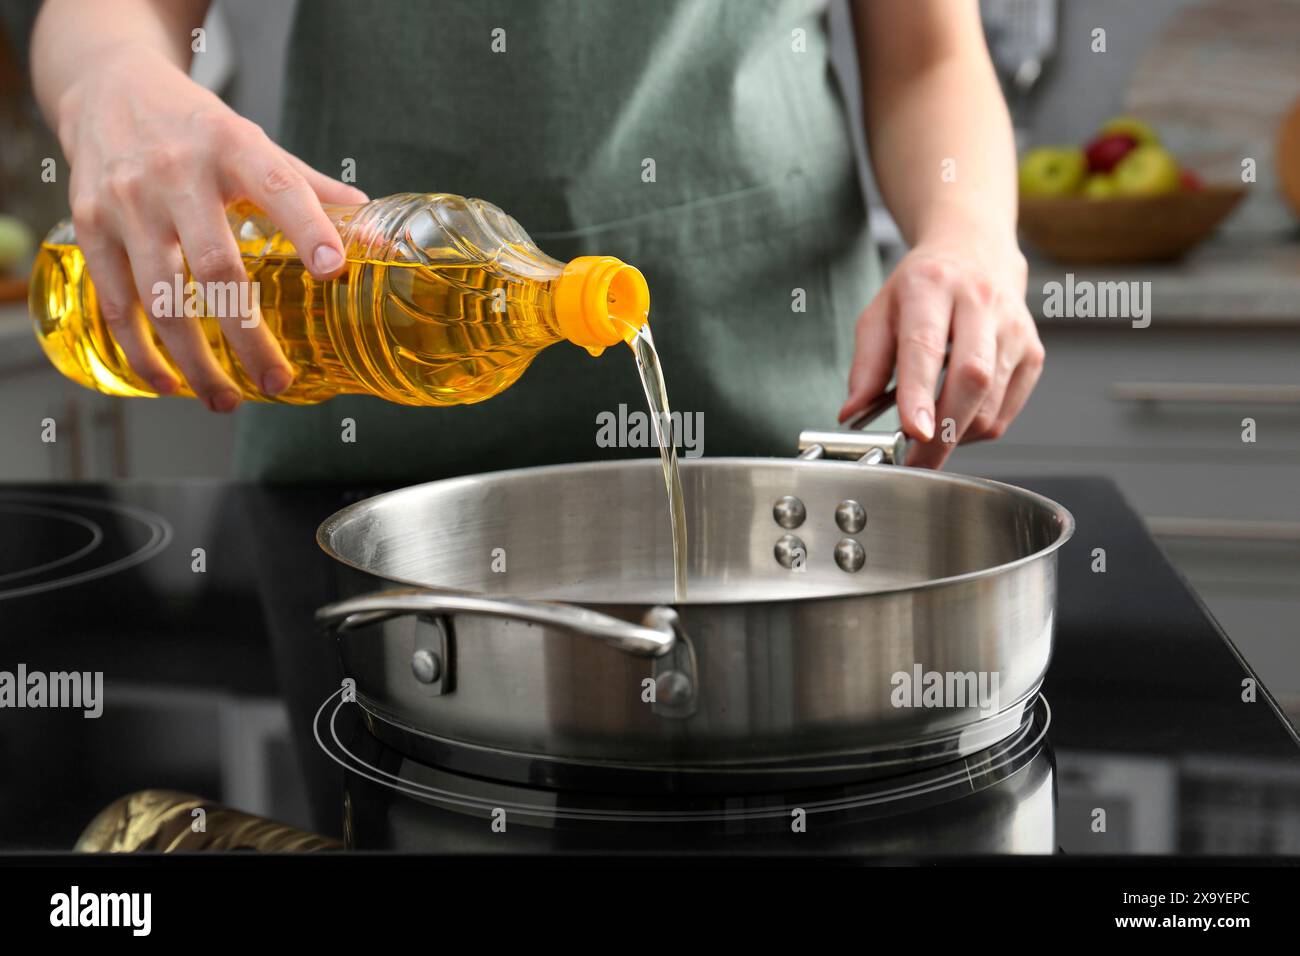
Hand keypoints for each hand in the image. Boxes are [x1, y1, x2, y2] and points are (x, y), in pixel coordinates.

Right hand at [55, 46, 367, 410]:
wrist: (107, 88)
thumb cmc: (196, 127)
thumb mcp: (255, 141)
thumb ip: (311, 189)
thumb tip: (373, 234)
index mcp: (232, 147)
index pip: (278, 186)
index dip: (308, 228)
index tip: (333, 269)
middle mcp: (176, 174)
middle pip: (217, 266)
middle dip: (248, 335)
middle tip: (276, 382)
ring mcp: (128, 203)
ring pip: (161, 298)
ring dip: (194, 360)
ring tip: (225, 400)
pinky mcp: (89, 227)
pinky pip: (116, 303)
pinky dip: (140, 351)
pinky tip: (167, 383)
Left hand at [838, 227, 1043, 468]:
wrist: (976, 252)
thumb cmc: (923, 286)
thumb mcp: (880, 312)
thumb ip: (865, 365)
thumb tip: (852, 412)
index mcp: (932, 287)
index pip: (926, 347)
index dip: (920, 394)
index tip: (913, 431)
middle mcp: (980, 303)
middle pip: (971, 379)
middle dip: (943, 432)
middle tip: (915, 462)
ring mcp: (1013, 329)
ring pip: (991, 403)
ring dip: (957, 435)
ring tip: (931, 433)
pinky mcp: (1033, 353)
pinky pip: (1006, 412)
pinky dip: (977, 429)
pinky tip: (957, 417)